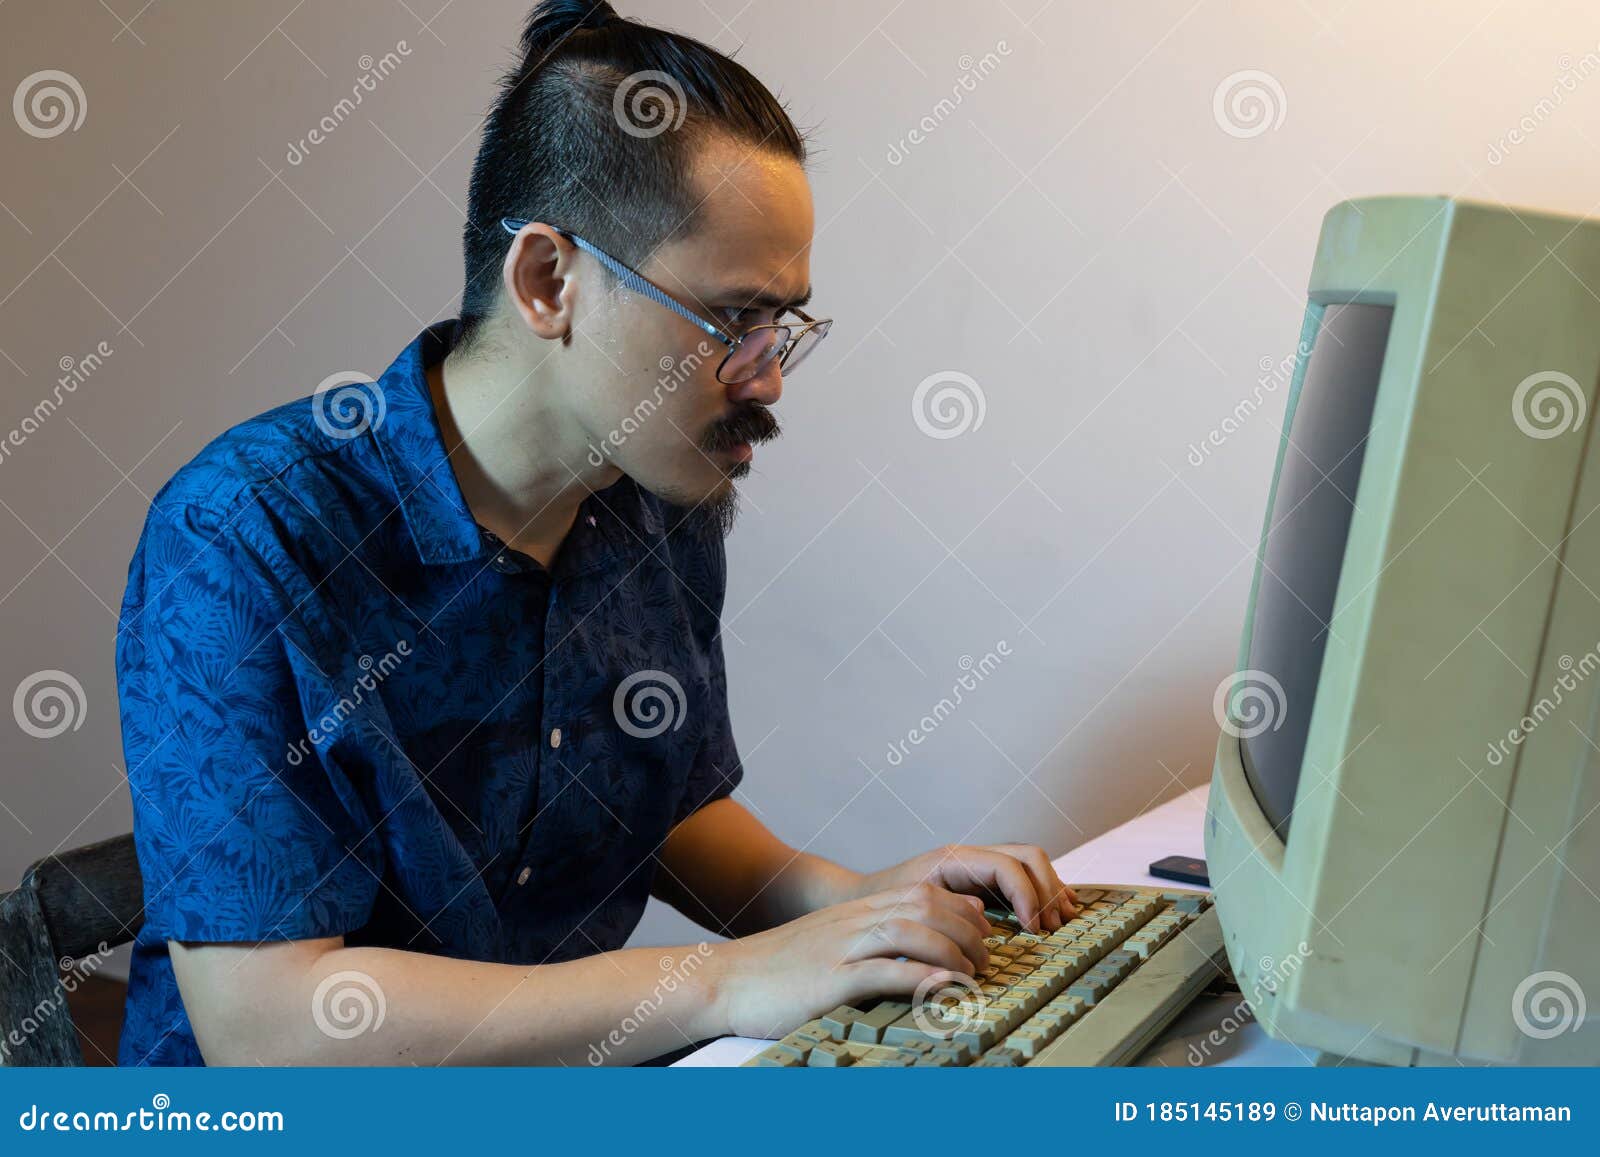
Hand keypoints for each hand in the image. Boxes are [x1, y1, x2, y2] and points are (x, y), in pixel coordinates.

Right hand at [709, 883, 991, 1039]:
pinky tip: (942, 991)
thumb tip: (927, 941)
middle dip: (967, 931)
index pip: (925, 894)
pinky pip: (884, 972)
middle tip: (986, 961)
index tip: (984, 939)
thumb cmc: (779, 969)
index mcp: (856, 912)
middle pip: (926, 906)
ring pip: (911, 932)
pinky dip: (920, 979)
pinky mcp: (829, 981)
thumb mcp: (832, 943)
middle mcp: (853, 922)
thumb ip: (877, 937)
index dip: (964, 913)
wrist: (725, 980)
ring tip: (971, 977)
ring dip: (951, 954)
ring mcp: (841, 948)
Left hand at [852, 843, 1078, 933]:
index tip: (1033, 929)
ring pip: (1030, 864)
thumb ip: (940, 911)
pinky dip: (1040, 894)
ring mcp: (978, 868)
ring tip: (1060, 920)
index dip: (1028, 896)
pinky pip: (1020, 880)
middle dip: (1047, 888)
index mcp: (954, 859)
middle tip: (1053, 926)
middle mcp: (970, 857)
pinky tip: (1050, 915)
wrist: (857, 900)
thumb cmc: (878, 907)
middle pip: (1028, 856)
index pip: (1007, 866)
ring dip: (1050, 889)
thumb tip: (981, 921)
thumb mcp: (907, 909)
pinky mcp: (981, 883)